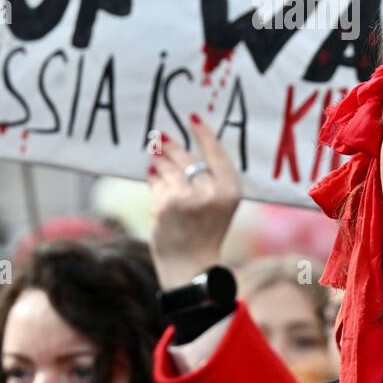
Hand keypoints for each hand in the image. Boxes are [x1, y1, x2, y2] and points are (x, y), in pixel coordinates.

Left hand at [146, 113, 241, 290]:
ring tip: (154, 154)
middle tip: (161, 137)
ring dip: (158, 160)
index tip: (193, 117)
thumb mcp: (220, 203)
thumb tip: (183, 147)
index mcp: (230, 189)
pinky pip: (156, 184)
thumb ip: (210, 178)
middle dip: (171, 146)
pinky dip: (153, 180)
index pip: (216, 152)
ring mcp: (187, 198)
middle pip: (187, 158)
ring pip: (168, 169)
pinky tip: (152, 177)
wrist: (191, 266)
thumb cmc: (206, 232)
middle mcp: (211, 191)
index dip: (203, 132)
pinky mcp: (166, 204)